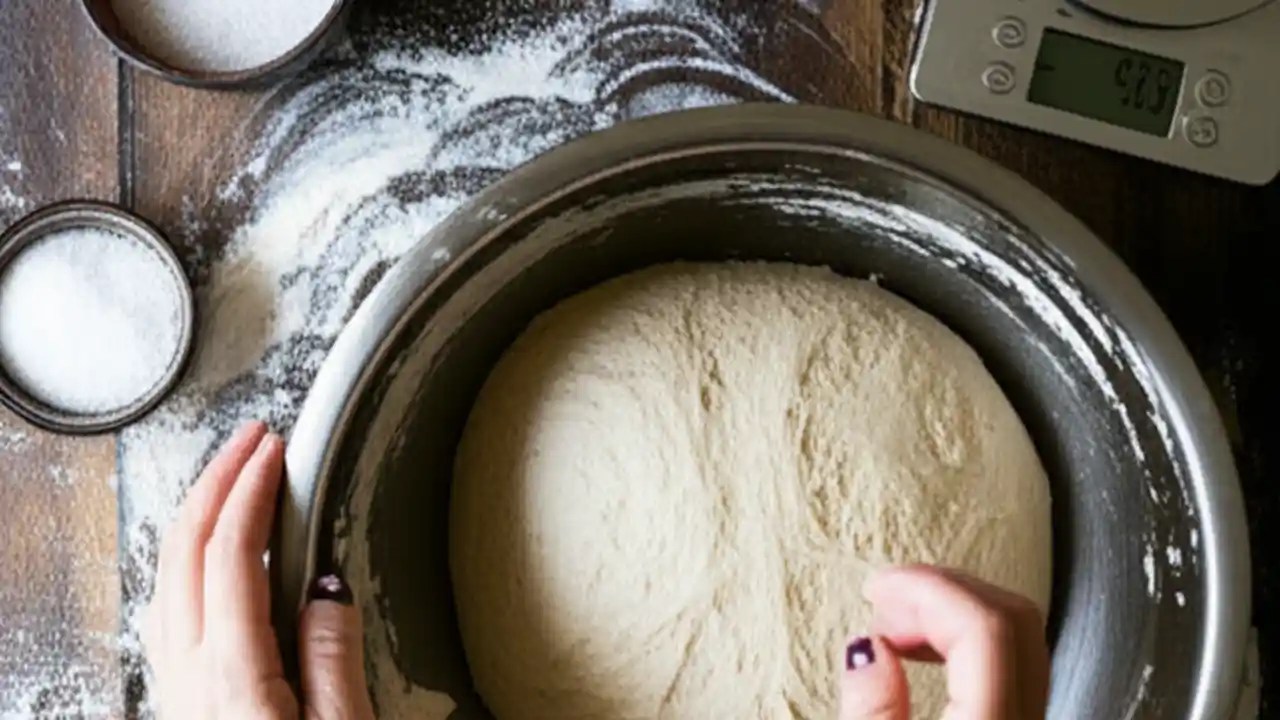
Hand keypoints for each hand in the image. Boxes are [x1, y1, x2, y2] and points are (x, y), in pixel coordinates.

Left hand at [143, 421, 374, 719]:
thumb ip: (333, 657)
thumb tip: (330, 588)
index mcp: (232, 672)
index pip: (231, 554)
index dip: (251, 490)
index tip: (273, 450)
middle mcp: (189, 672)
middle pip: (184, 549)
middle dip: (215, 480)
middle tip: (249, 439)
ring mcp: (176, 685)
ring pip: (167, 573)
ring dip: (197, 513)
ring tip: (231, 479)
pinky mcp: (180, 699)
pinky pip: (167, 604)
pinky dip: (187, 555)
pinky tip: (208, 553)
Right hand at [839, 565, 1050, 719]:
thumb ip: (874, 714)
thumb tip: (866, 649)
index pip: (985, 626)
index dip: (930, 588)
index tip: (881, 586)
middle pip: (1012, 619)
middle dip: (943, 591)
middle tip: (884, 599)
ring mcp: (1031, 719)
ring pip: (1018, 637)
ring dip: (953, 612)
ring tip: (894, 625)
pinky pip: (1011, 663)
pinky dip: (965, 640)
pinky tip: (922, 650)